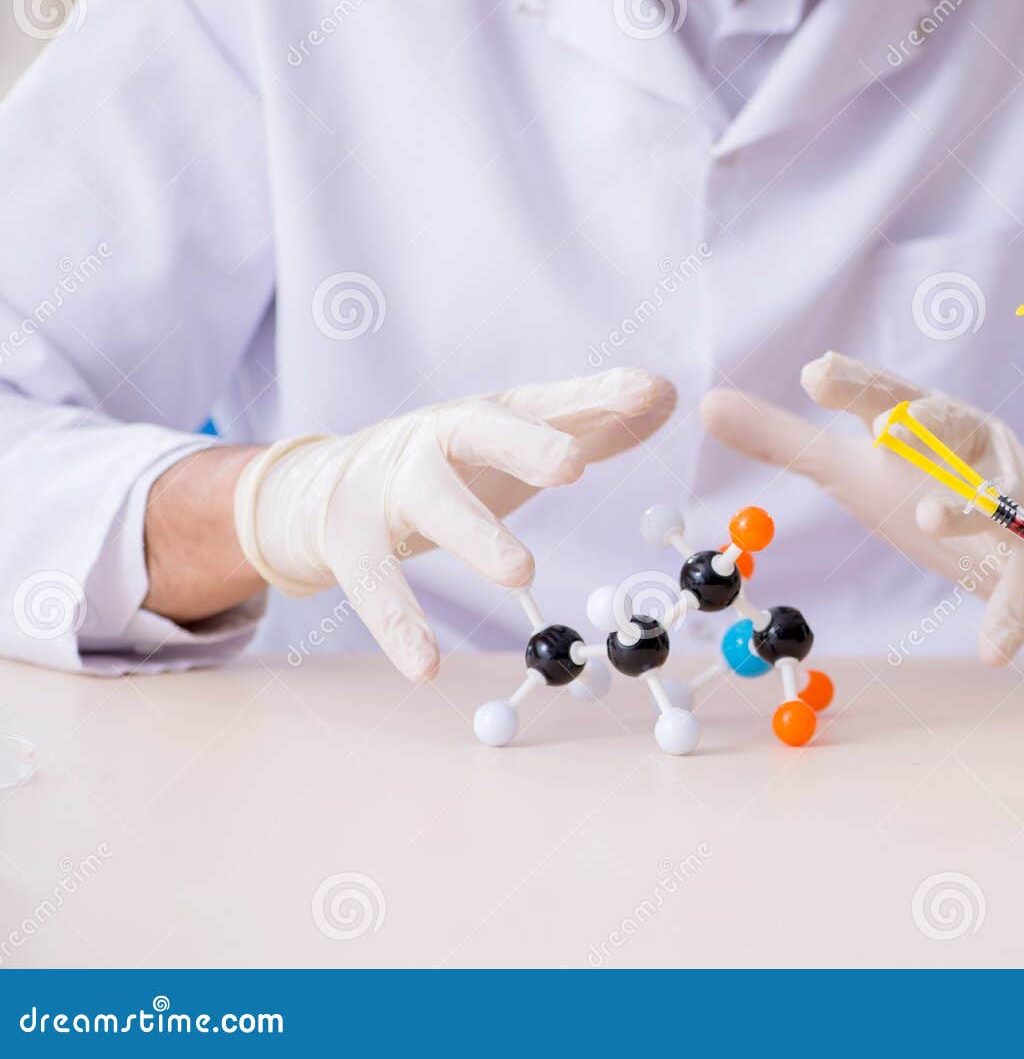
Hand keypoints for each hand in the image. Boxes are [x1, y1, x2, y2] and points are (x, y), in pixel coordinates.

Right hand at [234, 368, 674, 680]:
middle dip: (525, 443)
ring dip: (474, 534)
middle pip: (479, 429)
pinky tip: (427, 667)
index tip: (650, 393)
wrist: (318, 488)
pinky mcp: (348, 540)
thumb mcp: (513, 440)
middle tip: (574, 463)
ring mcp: (386, 486)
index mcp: (484, 415)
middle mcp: (434, 438)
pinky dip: (398, 624)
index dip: (598, 395)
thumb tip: (669, 394)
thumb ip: (589, 420)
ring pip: (429, 503)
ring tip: (523, 572)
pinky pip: (373, 583)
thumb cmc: (445, 463)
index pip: (546, 399)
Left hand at [701, 352, 1023, 664]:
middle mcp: (973, 452)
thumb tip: (708, 405)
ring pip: (989, 504)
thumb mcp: (857, 468)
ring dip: (961, 511)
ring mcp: (1011, 505)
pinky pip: (1021, 588)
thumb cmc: (928, 489)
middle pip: (950, 429)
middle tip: (892, 425)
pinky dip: (1008, 617)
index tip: (817, 374)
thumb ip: (787, 441)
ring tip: (927, 521)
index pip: (888, 394)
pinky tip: (994, 651)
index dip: (856, 385)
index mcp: (926, 423)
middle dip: (928, 425)